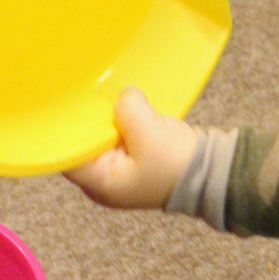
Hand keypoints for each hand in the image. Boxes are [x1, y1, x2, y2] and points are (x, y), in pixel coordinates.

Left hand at [65, 88, 197, 208]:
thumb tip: (124, 96)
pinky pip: (120, 141)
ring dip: (110, 122)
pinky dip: (124, 127)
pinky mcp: (138, 163)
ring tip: (113, 101)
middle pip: (83, 146)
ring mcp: (122, 174)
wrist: (214, 174)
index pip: (65, 156)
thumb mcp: (148, 129)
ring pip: (103, 141)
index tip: (68, 105)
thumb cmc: (177, 162)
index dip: (64, 130)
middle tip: (94, 96)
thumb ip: (128, 107)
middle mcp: (105, 183)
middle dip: (91, 122)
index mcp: (100, 183)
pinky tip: (128, 111)